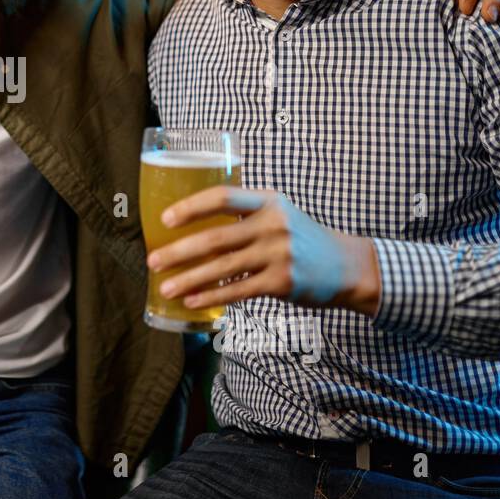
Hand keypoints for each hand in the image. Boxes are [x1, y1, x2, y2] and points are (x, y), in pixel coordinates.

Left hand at [147, 186, 381, 315]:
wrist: (346, 266)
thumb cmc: (301, 238)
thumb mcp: (278, 215)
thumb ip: (244, 216)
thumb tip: (194, 228)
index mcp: (267, 201)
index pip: (223, 197)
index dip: (191, 207)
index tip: (165, 219)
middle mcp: (273, 225)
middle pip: (215, 237)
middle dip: (178, 251)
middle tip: (153, 260)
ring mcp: (278, 254)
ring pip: (222, 268)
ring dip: (188, 279)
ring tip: (165, 287)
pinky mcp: (281, 282)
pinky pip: (238, 290)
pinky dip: (211, 296)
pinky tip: (192, 301)